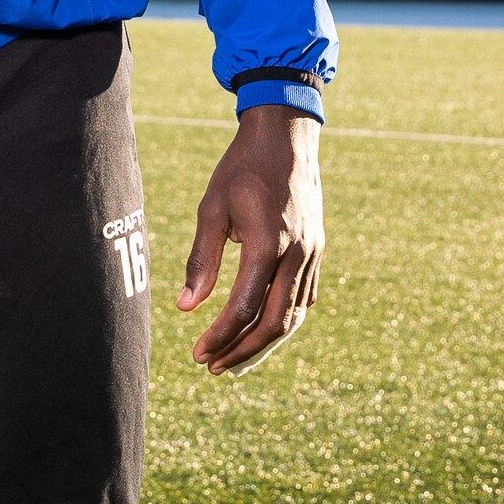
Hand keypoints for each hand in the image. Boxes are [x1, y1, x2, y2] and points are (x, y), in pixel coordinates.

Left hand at [179, 106, 323, 373]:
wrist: (286, 136)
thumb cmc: (241, 169)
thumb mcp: (211, 209)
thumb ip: (202, 261)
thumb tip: (186, 307)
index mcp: (267, 243)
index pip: (244, 307)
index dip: (221, 336)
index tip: (198, 354)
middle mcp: (297, 253)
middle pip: (274, 322)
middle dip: (243, 351)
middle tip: (213, 367)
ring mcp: (313, 253)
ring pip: (294, 315)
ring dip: (264, 342)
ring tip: (234, 358)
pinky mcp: (318, 249)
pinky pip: (304, 297)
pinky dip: (284, 319)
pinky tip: (261, 329)